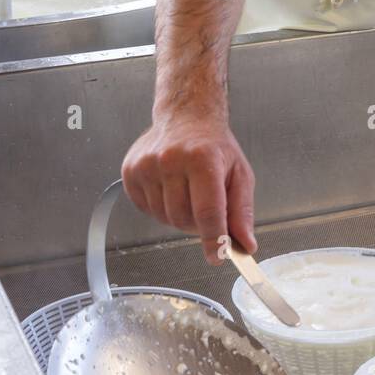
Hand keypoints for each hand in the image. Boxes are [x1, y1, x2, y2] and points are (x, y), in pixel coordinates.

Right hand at [122, 110, 256, 264]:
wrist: (186, 116)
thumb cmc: (214, 146)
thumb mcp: (239, 174)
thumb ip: (241, 212)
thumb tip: (244, 244)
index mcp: (202, 159)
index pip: (207, 212)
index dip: (214, 240)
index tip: (217, 258)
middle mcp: (171, 160)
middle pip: (183, 219)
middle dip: (197, 223)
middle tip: (205, 203)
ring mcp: (147, 165)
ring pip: (163, 218)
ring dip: (178, 215)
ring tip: (187, 190)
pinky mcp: (130, 171)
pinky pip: (146, 210)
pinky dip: (160, 207)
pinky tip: (170, 187)